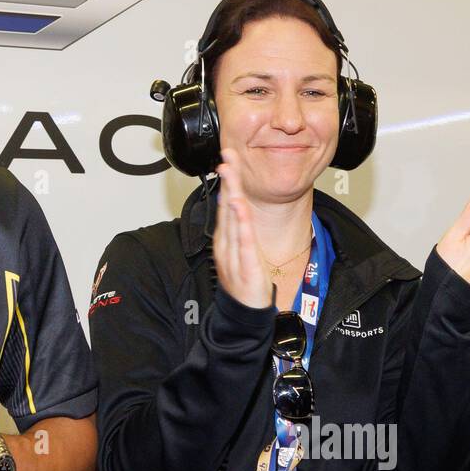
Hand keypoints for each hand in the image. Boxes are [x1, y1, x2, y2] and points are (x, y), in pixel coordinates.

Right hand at [213, 148, 273, 308]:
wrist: (243, 315)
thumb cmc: (243, 283)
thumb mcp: (239, 251)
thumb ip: (237, 229)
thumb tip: (235, 205)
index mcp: (225, 239)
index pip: (225, 205)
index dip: (227, 181)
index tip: (229, 159)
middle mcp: (225, 244)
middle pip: (226, 207)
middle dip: (228, 180)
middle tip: (228, 155)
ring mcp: (233, 255)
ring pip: (232, 220)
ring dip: (231, 194)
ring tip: (231, 173)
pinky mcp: (245, 266)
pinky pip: (243, 241)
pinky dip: (241, 222)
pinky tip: (239, 206)